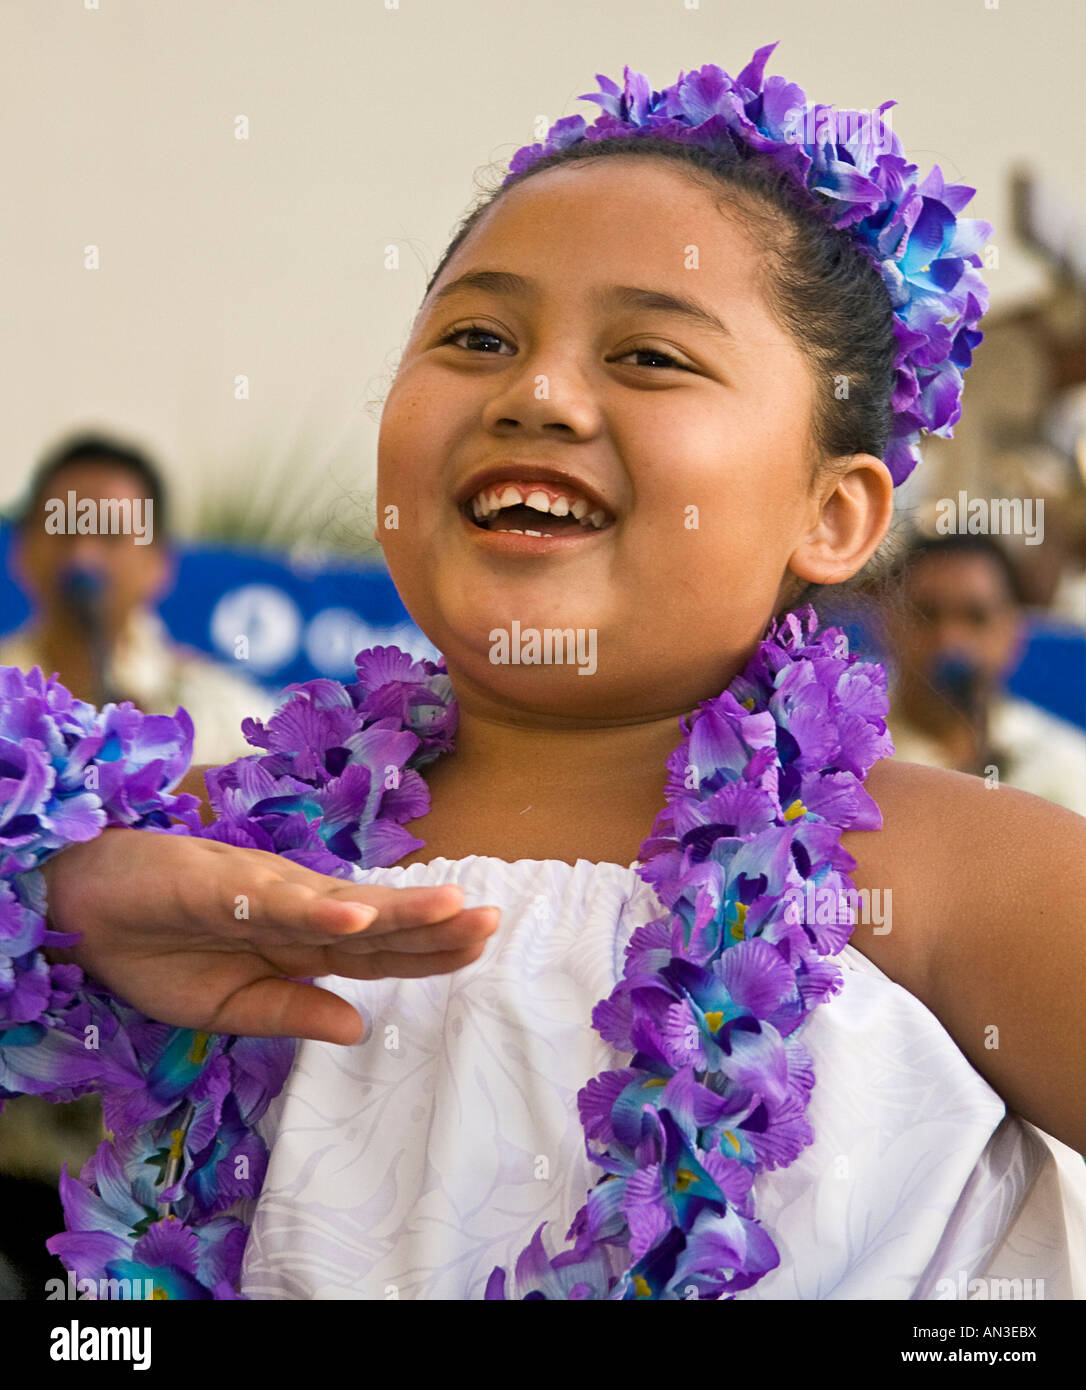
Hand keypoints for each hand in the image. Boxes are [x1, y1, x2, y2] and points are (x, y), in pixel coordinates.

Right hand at [41, 827, 498, 1044]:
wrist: (84, 910)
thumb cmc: (156, 951)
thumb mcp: (226, 1006)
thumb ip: (290, 1012)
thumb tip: (361, 1029)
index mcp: (298, 944)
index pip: (377, 953)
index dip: (428, 952)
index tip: (482, 947)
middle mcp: (295, 911)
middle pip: (376, 924)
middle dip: (435, 924)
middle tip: (495, 921)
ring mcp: (263, 892)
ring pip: (341, 904)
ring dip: (397, 907)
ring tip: (454, 908)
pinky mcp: (223, 883)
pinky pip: (275, 901)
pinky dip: (316, 909)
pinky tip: (357, 916)